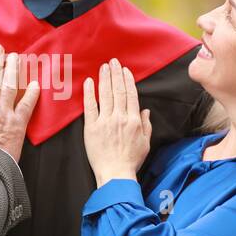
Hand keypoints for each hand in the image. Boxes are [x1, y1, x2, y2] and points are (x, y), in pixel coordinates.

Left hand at [83, 58, 151, 187]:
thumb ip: (146, 125)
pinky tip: (89, 82)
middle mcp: (120, 117)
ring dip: (105, 79)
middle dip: (116, 74)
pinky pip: (90, 107)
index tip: (124, 70)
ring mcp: (105, 121)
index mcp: (134, 120)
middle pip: (118, 91)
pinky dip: (90, 93)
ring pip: (106, 95)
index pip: (131, 95)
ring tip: (104, 67)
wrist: (116, 174)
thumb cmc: (131, 161)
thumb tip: (145, 111)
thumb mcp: (145, 143)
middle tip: (113, 61)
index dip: (127, 80)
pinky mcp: (91, 127)